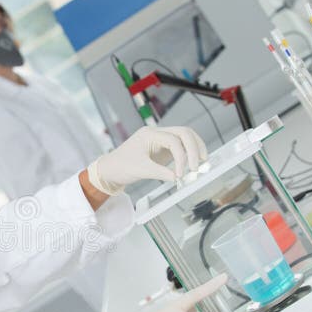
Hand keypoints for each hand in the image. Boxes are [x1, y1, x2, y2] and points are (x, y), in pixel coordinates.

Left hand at [86, 126, 207, 194]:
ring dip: (195, 148)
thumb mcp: (140, 170)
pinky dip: (189, 154)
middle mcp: (157, 133)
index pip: (173, 140)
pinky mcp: (163, 148)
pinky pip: (181, 146)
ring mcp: (161, 140)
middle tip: (198, 166)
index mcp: (149, 134)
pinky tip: (193, 164)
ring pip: (185, 137)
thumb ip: (160, 173)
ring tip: (202, 162)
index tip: (180, 174)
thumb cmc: (120, 166)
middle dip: (194, 148)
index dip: (181, 157)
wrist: (110, 169)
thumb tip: (178, 177)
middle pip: (184, 133)